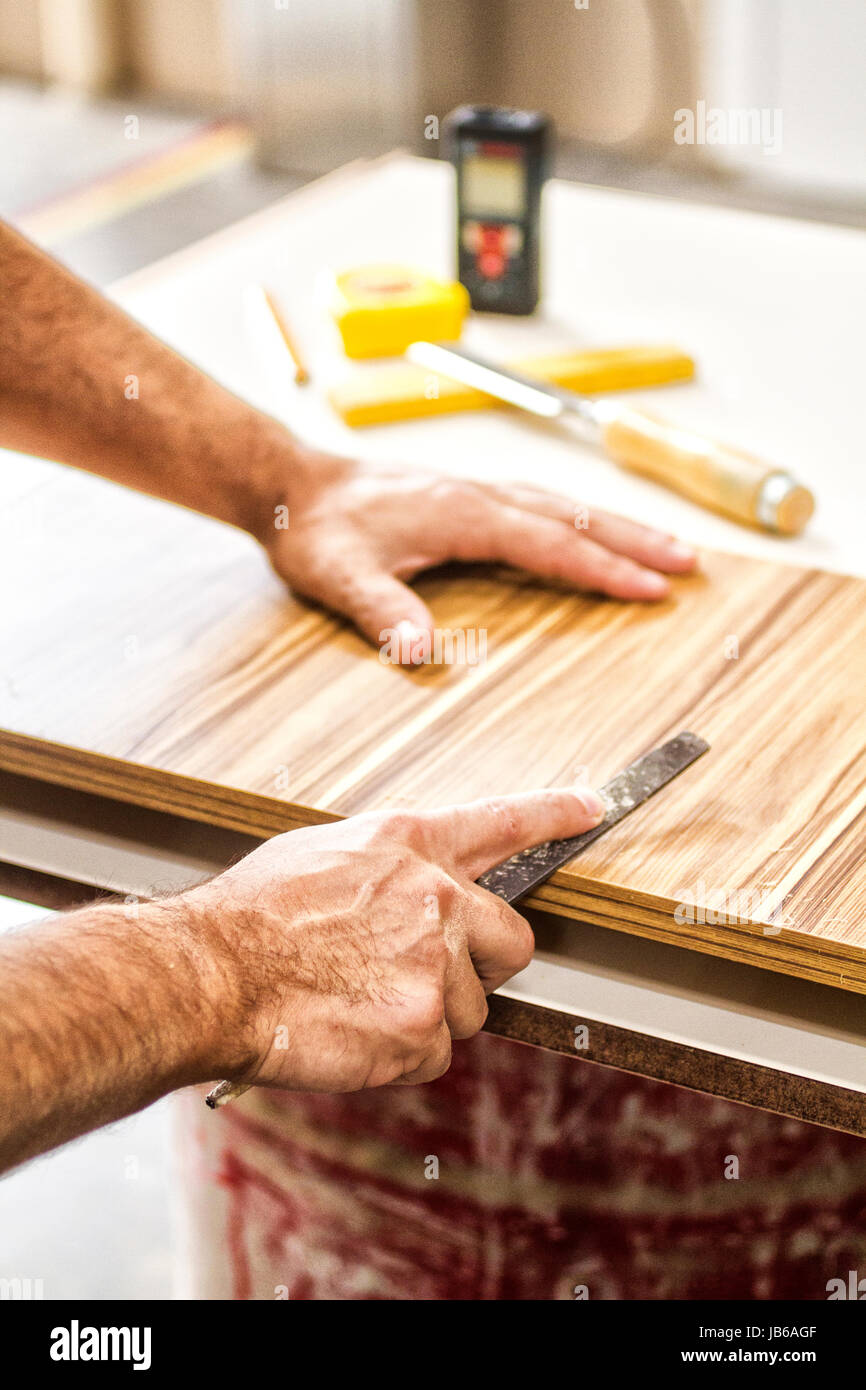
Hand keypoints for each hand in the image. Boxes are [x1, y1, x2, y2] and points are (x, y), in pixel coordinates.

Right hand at [188, 786, 604, 1091]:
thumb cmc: (251, 917)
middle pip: (512, 942)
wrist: (212, 975)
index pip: (501, 822)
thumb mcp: (321, 856)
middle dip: (481, 967)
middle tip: (422, 977)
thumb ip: (384, 872)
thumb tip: (402, 893)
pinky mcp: (424, 1027)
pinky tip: (352, 1033)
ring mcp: (435, 963)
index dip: (554, 813)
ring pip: (469, 1010)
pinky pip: (434, 1057)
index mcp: (408, 845)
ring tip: (357, 1003)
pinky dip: (398, 1057)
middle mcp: (436, 896)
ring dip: (426, 1018)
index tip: (592, 806)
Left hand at [263, 445, 696, 659]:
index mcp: (463, 513)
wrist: (291, 484)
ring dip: (615, 525)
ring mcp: (475, 489)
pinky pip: (540, 503)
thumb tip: (418, 652)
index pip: (550, 543)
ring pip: (562, 505)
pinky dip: (580, 517)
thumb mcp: (339, 576)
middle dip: (634, 540)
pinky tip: (591, 529)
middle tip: (689, 563)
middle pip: (575, 516)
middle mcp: (480, 495)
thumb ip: (381, 610)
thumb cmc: (316, 531)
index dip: (603, 568)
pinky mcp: (465, 493)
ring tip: (664, 545)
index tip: (651, 589)